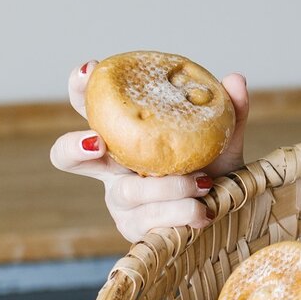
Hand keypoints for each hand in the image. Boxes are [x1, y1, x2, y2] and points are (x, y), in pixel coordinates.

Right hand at [50, 59, 251, 242]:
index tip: (90, 69)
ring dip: (166, 187)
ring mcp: (121, 201)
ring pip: (127, 192)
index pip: (90, 105)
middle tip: (97, 141)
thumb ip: (229, 111)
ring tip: (203, 183)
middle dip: (74, 146)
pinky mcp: (136, 230)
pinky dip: (178, 213)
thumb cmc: (215, 171)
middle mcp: (113, 168)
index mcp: (125, 134)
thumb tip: (234, 80)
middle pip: (66, 156)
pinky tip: (200, 212)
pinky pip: (149, 221)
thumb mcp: (224, 139)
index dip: (80, 88)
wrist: (232, 214)